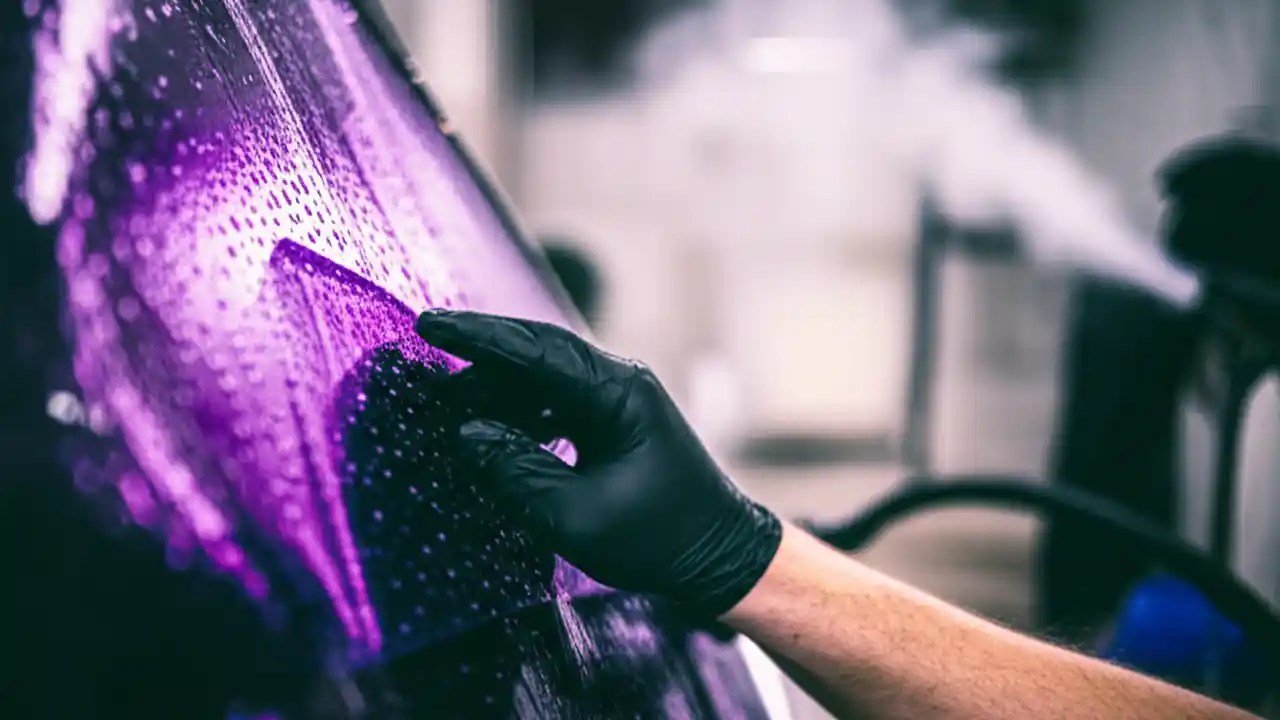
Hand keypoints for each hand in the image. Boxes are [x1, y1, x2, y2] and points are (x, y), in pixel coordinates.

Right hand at [416, 310, 781, 616]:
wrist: (720, 556)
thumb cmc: (658, 540)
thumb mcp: (576, 517)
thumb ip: (517, 471)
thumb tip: (467, 433)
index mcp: (619, 393)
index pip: (537, 351)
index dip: (479, 337)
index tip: (429, 325)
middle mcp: (621, 382)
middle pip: (538, 350)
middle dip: (481, 348)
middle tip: (426, 341)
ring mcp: (619, 398)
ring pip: (544, 375)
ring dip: (496, 385)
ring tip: (445, 401)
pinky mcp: (614, 419)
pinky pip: (556, 399)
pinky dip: (518, 408)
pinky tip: (486, 424)